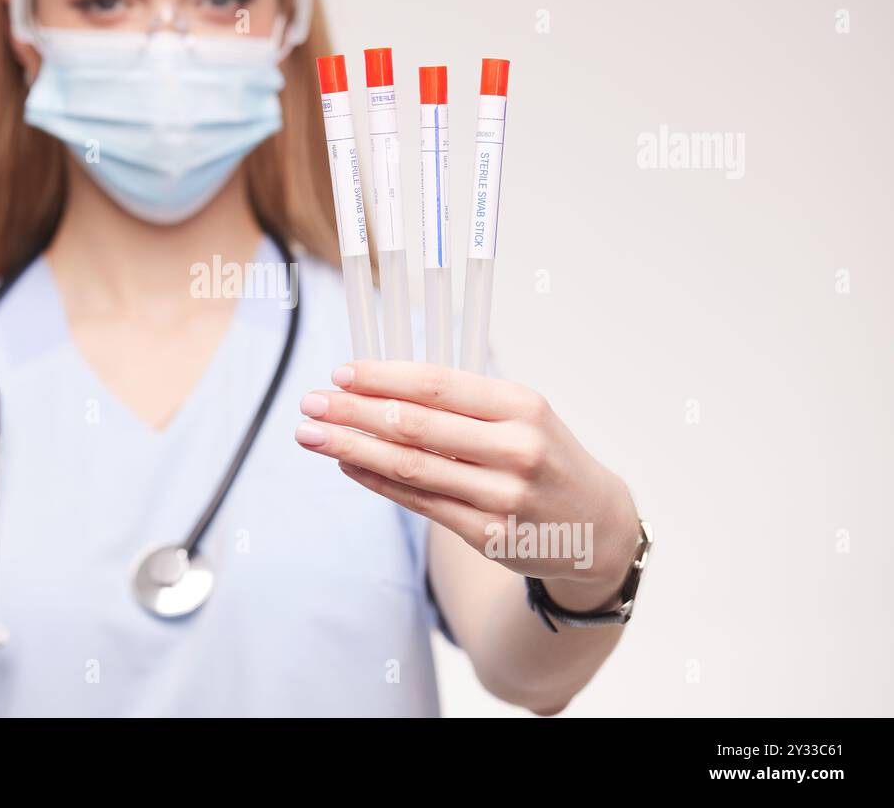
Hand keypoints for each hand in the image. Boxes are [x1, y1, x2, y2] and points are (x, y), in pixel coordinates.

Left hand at [293, 360, 638, 605]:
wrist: (595, 523)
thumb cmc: (543, 454)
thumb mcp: (520, 413)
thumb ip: (460, 400)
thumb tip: (378, 385)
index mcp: (520, 406)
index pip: (437, 384)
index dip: (382, 377)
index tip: (340, 371)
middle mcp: (515, 448)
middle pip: (416, 424)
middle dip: (354, 411)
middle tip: (310, 402)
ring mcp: (502, 495)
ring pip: (411, 466)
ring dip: (352, 447)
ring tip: (311, 434)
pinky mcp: (488, 534)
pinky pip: (419, 502)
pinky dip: (377, 481)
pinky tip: (347, 464)